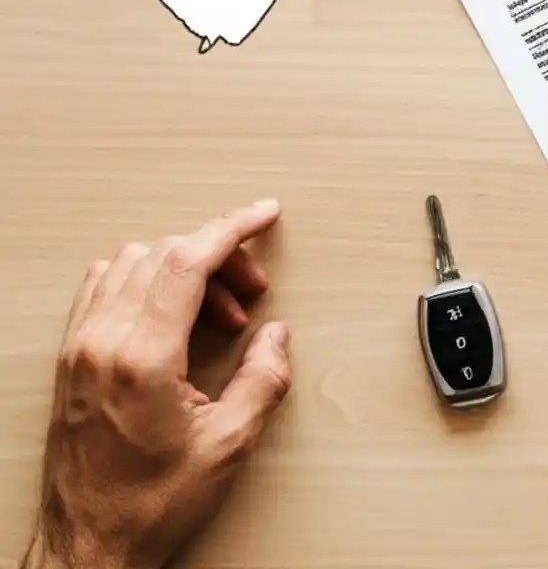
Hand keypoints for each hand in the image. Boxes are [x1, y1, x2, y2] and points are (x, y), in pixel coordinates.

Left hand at [22, 200, 291, 568]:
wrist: (90, 545)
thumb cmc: (150, 504)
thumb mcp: (229, 445)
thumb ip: (262, 379)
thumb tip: (275, 336)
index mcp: (141, 358)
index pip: (185, 262)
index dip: (232, 229)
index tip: (264, 214)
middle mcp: (101, 342)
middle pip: (161, 255)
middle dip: (217, 257)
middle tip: (253, 292)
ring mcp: (79, 348)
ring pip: (129, 264)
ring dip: (181, 269)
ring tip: (219, 312)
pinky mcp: (70, 360)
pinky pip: (102, 288)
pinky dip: (144, 282)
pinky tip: (172, 314)